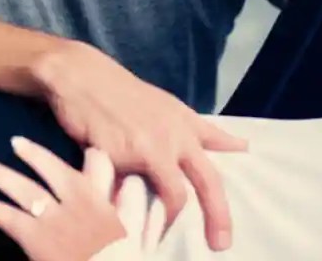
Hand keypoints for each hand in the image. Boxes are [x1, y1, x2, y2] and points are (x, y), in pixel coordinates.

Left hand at [0, 140, 129, 259]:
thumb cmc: (123, 260)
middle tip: (15, 142)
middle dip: (33, 154)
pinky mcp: (37, 239)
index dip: (91, 154)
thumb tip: (135, 183)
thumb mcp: (138, 236)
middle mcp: (80, 203)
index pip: (100, 164)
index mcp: (107, 200)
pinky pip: (9, 218)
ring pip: (24, 189)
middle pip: (53, 169)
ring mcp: (57, 220)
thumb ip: (135, 208)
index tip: (81, 147)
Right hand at [34, 41, 245, 251]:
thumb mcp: (168, 106)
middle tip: (220, 244)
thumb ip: (201, 130)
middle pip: (207, 181)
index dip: (228, 179)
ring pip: (173, 195)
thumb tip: (239, 145)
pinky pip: (131, 197)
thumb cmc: (124, 95)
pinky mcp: (121, 157)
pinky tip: (129, 223)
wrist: (82, 78)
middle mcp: (175, 136)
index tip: (231, 212)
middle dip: (217, 215)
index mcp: (186, 124)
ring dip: (170, 222)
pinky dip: (131, 213)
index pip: (217, 150)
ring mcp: (149, 147)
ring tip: (161, 237)